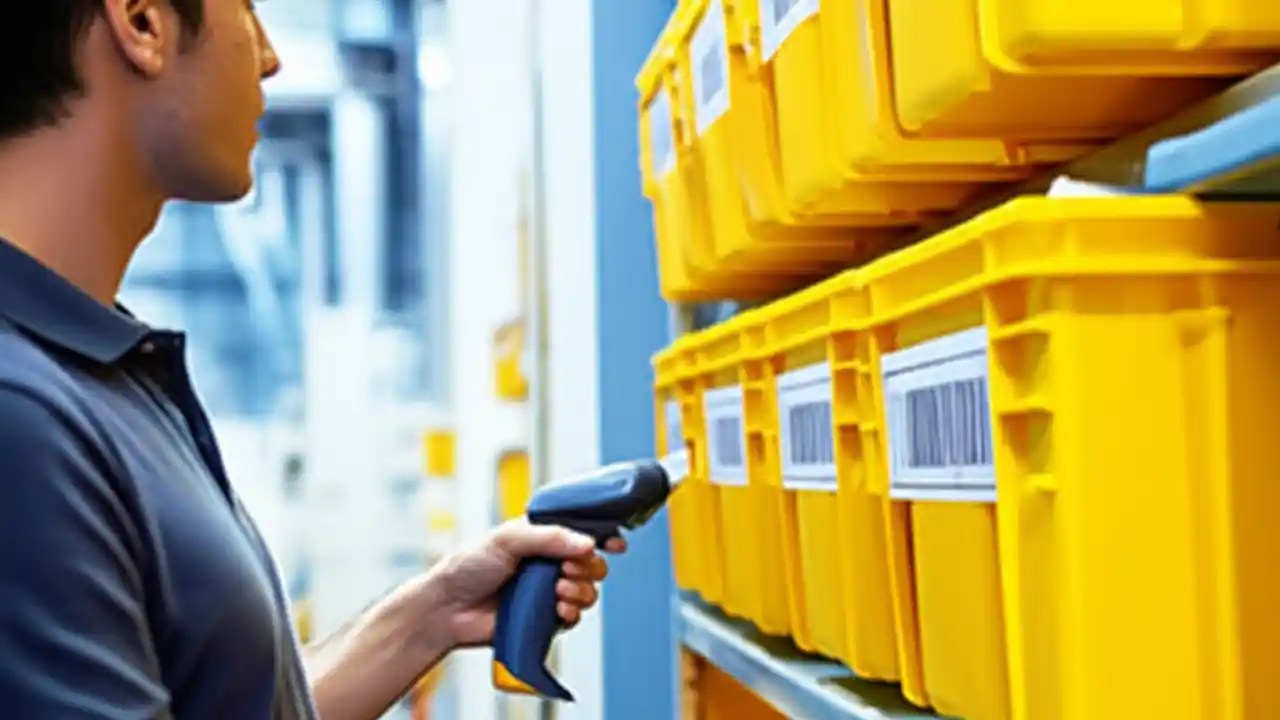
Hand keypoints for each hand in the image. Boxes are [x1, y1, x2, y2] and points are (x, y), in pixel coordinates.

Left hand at [435, 519, 627, 648]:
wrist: (447, 608)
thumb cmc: (469, 565)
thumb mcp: (508, 539)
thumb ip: (550, 537)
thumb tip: (588, 543)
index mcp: (542, 537)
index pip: (582, 532)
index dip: (603, 536)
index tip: (615, 543)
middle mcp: (549, 563)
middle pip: (592, 563)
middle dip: (588, 567)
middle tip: (567, 570)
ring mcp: (548, 591)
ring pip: (588, 591)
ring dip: (580, 591)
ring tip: (557, 592)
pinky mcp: (545, 618)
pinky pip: (574, 617)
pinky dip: (571, 613)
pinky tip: (557, 611)